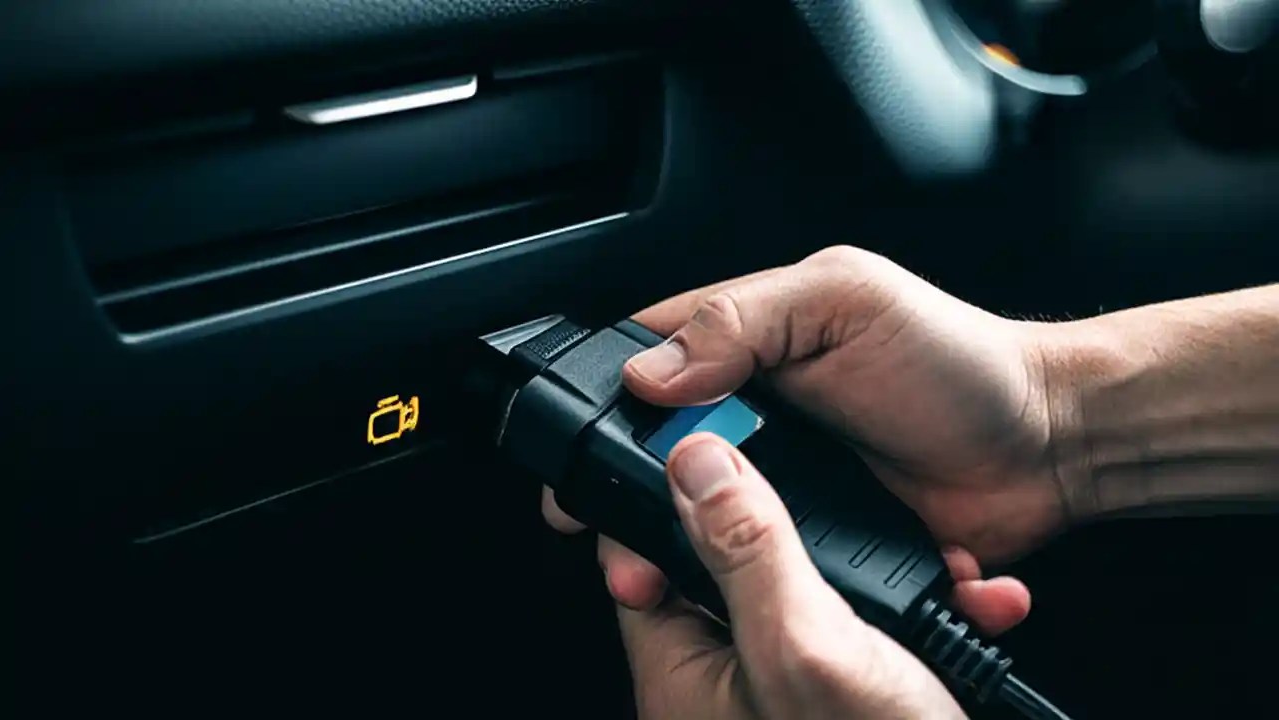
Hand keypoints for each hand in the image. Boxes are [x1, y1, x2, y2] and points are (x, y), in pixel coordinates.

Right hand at [547, 245, 1076, 625]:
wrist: (1046, 447)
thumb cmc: (960, 362)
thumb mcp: (848, 300)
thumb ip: (746, 318)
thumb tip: (653, 368)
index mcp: (747, 343)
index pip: (642, 361)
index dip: (601, 400)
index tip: (579, 447)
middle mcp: (753, 413)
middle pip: (652, 452)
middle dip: (626, 494)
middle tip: (621, 527)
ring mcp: (779, 482)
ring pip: (695, 518)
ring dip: (679, 547)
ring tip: (680, 566)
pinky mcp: (811, 541)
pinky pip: (764, 562)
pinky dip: (755, 577)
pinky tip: (764, 579)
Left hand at [618, 432, 967, 718]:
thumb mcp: (804, 647)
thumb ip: (746, 549)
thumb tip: (693, 461)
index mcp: (684, 672)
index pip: (645, 555)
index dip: (674, 495)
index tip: (716, 444)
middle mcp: (729, 684)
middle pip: (742, 564)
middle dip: (812, 528)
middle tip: (859, 505)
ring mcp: (791, 694)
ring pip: (821, 592)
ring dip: (886, 568)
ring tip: (938, 568)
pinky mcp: (851, 698)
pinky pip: (869, 631)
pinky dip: (919, 612)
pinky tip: (963, 607)